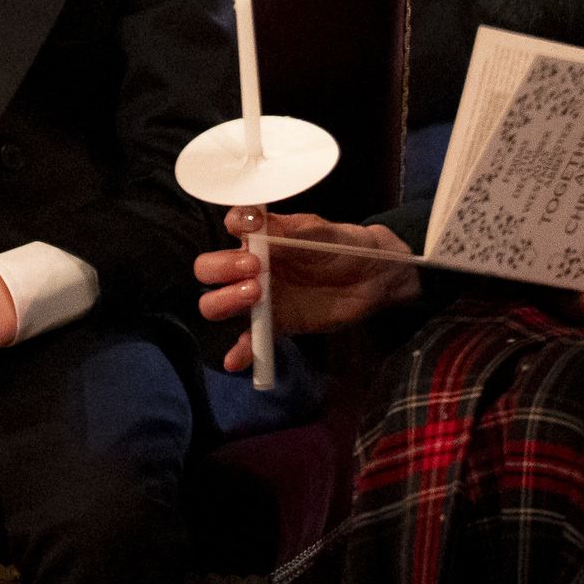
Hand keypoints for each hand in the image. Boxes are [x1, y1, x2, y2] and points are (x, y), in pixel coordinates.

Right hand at [196, 208, 419, 372]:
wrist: (373, 278)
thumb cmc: (344, 246)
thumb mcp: (322, 231)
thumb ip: (291, 230)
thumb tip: (258, 224)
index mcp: (263, 237)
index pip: (231, 228)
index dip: (234, 228)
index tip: (250, 230)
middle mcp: (252, 266)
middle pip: (210, 269)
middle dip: (221, 269)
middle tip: (255, 271)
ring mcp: (261, 298)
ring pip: (219, 303)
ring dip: (225, 301)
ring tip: (256, 297)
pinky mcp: (276, 326)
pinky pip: (251, 340)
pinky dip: (241, 351)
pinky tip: (237, 359)